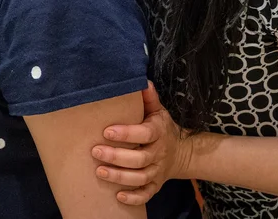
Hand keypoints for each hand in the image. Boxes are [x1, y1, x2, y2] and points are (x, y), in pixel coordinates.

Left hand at [91, 81, 193, 204]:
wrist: (182, 152)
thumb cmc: (161, 128)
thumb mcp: (158, 111)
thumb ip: (149, 98)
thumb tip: (141, 80)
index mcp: (158, 132)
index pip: (144, 133)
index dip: (126, 133)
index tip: (107, 131)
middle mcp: (158, 153)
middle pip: (139, 158)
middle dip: (116, 157)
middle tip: (95, 152)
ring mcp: (157, 171)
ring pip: (140, 178)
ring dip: (120, 177)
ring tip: (100, 172)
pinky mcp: (156, 185)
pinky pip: (147, 194)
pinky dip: (134, 198)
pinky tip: (118, 197)